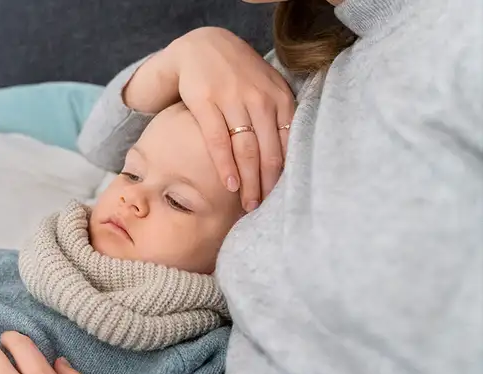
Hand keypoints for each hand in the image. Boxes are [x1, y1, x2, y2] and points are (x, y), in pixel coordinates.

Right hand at [125, 27, 295, 210]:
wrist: (201, 47)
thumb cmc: (237, 74)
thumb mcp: (265, 88)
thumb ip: (279, 116)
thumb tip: (290, 158)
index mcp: (279, 97)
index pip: (288, 144)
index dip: (285, 174)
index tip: (282, 198)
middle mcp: (259, 98)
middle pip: (268, 151)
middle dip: (267, 185)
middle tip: (264, 209)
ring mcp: (232, 99)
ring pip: (245, 149)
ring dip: (249, 181)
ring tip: (248, 204)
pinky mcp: (205, 102)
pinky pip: (217, 140)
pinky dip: (225, 164)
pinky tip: (230, 183)